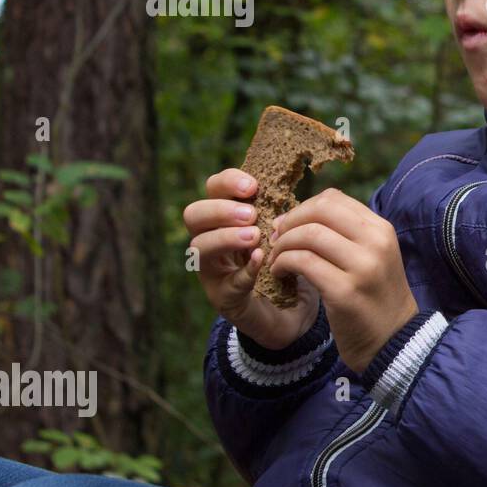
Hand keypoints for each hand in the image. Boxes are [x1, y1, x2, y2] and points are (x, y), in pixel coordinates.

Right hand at [184, 168, 319, 350]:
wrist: (294, 311)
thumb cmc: (288, 261)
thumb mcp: (286, 229)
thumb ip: (282, 208)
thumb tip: (291, 175)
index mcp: (227, 217)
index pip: (212, 189)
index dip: (227, 182)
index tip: (253, 186)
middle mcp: (212, 241)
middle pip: (193, 215)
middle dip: (220, 210)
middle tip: (251, 214)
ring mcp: (213, 272)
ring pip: (199, 248)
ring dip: (226, 237)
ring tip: (254, 236)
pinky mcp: (225, 299)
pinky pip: (227, 284)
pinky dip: (244, 271)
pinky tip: (261, 261)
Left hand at [266, 187, 419, 372]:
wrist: (393, 340)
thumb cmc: (376, 297)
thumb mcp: (373, 257)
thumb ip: (348, 233)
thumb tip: (304, 213)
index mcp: (382, 230)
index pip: (334, 199)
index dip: (303, 208)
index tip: (289, 226)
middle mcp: (376, 243)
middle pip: (320, 210)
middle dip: (290, 221)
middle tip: (276, 239)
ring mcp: (362, 267)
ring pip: (308, 235)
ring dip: (283, 245)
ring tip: (277, 260)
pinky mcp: (344, 291)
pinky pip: (303, 262)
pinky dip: (282, 263)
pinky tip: (280, 274)